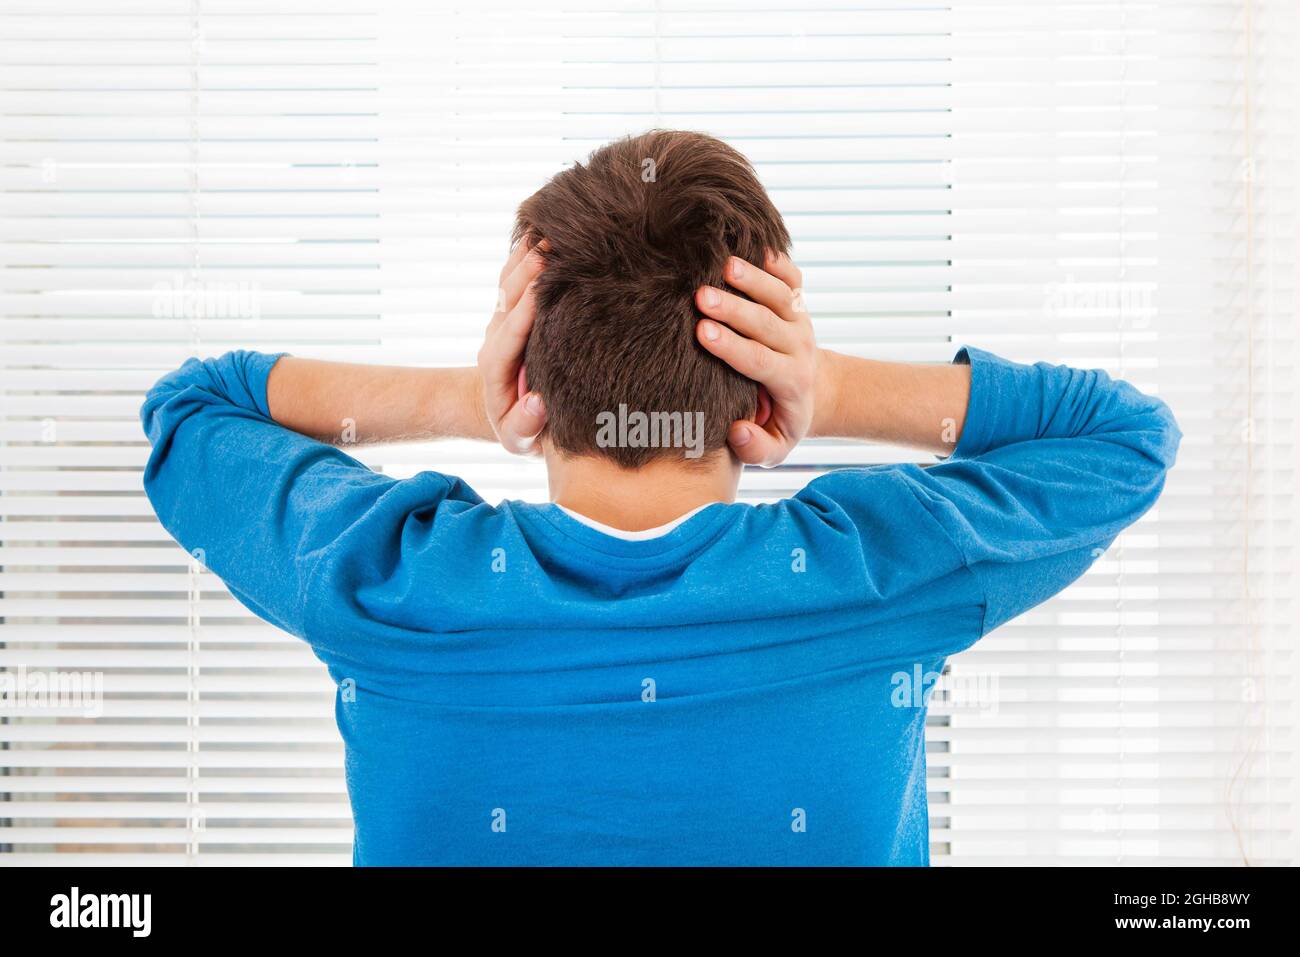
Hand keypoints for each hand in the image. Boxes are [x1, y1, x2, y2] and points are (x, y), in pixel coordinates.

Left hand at [478, 239, 546, 454]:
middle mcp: (496, 338)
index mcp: (496, 370)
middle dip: (526, 275)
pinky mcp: (510, 308)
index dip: (523, 314)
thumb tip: (537, 404)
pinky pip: (513, 274)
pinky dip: (526, 251)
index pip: (508, 337)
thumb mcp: (521, 441)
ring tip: (549, 230)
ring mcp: (501, 319)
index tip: (540, 291)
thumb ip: (525, 427)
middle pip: (506, 300)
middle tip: (549, 249)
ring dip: (526, 256)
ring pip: (507, 282)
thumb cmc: (525, 428)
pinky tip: (544, 227)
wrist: (512, 412)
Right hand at [694, 252, 819, 466]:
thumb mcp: (776, 448)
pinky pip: (791, 277)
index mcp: (789, 381)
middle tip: (701, 296)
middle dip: (734, 309)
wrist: (816, 392)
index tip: (702, 333)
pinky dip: (776, 259)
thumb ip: (757, 448)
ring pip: (779, 294)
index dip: (732, 346)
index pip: (759, 361)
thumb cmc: (782, 420)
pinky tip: (753, 244)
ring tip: (724, 263)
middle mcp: (797, 346)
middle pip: (766, 323)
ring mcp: (799, 320)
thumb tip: (737, 431)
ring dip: (752, 278)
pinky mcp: (798, 302)